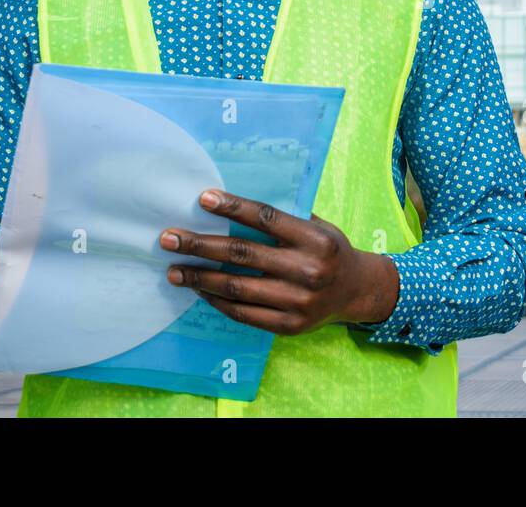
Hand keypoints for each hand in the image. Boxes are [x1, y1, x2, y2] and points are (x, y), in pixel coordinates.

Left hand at [160, 189, 398, 335]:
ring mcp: (297, 302)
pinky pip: (243, 313)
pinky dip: (217, 301)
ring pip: (237, 288)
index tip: (202, 198)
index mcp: (315, 240)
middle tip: (169, 238)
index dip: (233, 208)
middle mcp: (307, 271)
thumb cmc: (330, 250)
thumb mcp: (318, 226)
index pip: (266, 219)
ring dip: (200, 278)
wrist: (357, 291)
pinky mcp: (288, 326)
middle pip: (243, 255)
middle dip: (200, 245)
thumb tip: (233, 204)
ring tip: (173, 270)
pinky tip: (199, 290)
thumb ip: (284, 218)